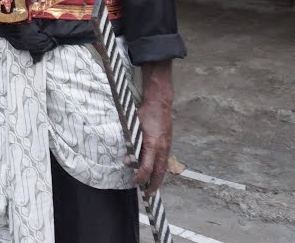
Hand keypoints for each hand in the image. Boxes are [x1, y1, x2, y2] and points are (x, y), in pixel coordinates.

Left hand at [133, 60, 173, 195]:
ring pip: (164, 167)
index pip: (147, 167)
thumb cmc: (145, 113)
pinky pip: (165, 160)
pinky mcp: (168, 142)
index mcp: (153, 144)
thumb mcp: (134, 127)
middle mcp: (162, 147)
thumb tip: (127, 160)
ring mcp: (167, 145)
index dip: (140, 177)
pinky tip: (156, 171)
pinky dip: (161, 168)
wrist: (160, 102)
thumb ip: (131, 144)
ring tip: (152, 186)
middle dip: (154, 184)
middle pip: (160, 172)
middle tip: (148, 193)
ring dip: (158, 178)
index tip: (134, 182)